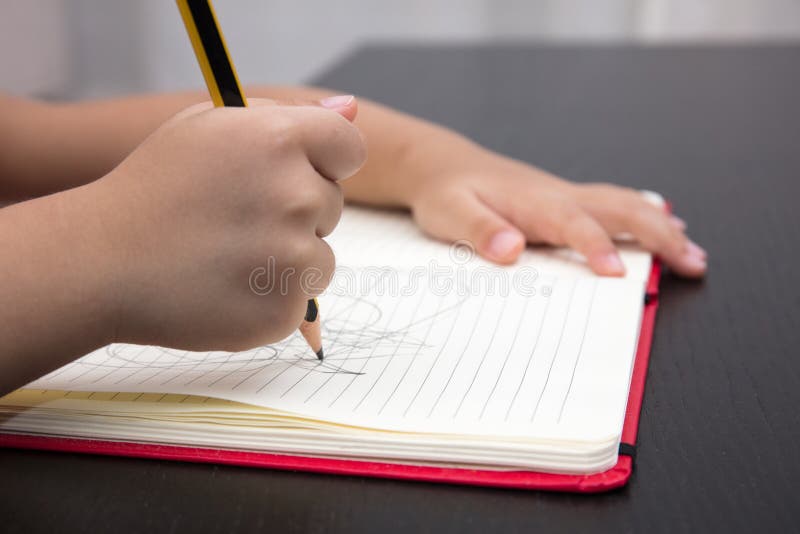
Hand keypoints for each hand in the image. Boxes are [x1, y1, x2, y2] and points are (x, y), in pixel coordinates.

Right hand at [90, 96, 365, 350]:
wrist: (101, 262)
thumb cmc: (155, 188)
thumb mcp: (208, 127)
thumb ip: (286, 116)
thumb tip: (352, 108)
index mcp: (279, 139)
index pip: (350, 146)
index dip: (326, 161)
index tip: (297, 172)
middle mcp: (294, 194)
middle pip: (333, 204)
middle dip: (297, 211)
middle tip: (236, 219)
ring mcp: (292, 256)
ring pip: (322, 257)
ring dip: (289, 259)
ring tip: (228, 256)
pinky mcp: (285, 308)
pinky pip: (302, 299)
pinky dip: (273, 299)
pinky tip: (227, 288)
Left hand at [408, 147, 706, 277]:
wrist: (443, 166)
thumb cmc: (447, 192)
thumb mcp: (449, 214)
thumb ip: (478, 231)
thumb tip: (512, 248)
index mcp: (534, 203)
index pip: (574, 224)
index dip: (597, 247)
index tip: (618, 274)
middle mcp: (558, 195)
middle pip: (620, 209)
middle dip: (659, 236)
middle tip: (692, 263)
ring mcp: (565, 196)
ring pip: (625, 204)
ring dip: (662, 227)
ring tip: (694, 254)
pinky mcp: (564, 200)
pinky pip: (613, 205)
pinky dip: (645, 216)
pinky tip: (663, 225)